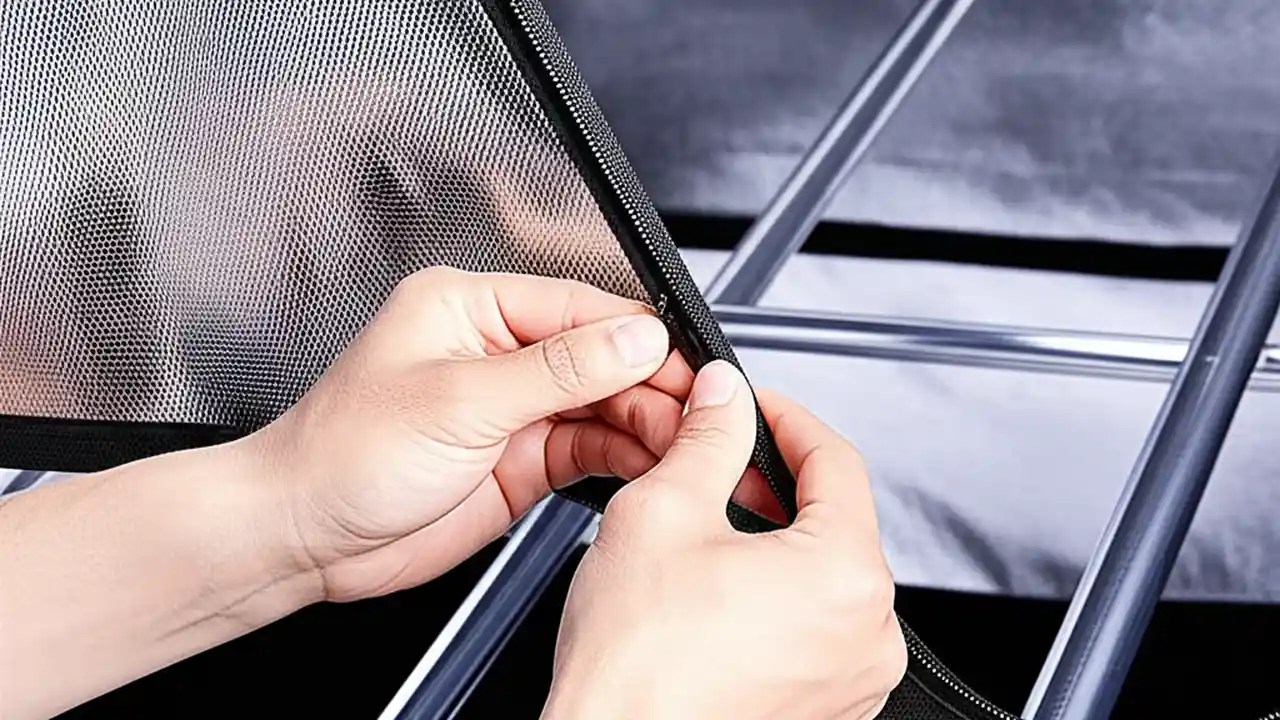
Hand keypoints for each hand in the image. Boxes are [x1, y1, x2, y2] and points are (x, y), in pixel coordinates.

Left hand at [244, 267, 693, 601]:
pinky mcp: (520, 460)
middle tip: (696, 414)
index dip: (638, 337)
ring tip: (686, 445)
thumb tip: (635, 339)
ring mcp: (511, 408)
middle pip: (600, 357)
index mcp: (470, 309)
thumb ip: (557, 371)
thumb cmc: (343, 456)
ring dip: (646, 424)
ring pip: (602, 405)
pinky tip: (651, 464)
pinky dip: (625, 458)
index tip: (685, 362)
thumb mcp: (459, 401)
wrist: (304, 537)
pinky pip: (589, 449)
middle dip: (651, 385)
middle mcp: (496, 352)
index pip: (578, 308)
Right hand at [543, 361, 906, 719]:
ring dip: (774, 541)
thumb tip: (726, 399)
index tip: (752, 406)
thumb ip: (709, 438)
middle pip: (835, 520)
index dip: (785, 418)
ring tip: (709, 533)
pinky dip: (776, 597)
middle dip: (775, 482)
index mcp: (845, 576)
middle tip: (718, 464)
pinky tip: (719, 593)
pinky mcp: (826, 711)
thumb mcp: (663, 513)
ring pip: (823, 576)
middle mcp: (868, 635)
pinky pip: (813, 628)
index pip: (837, 459)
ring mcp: (852, 681)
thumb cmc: (636, 669)